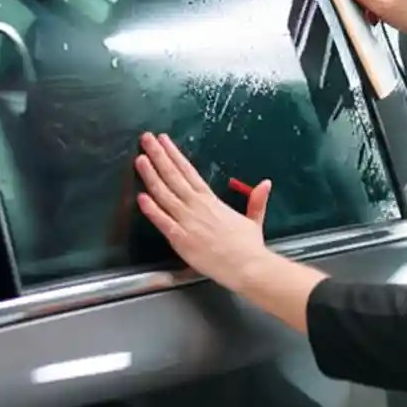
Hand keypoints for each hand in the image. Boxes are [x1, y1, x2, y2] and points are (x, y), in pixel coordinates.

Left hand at [134, 132, 273, 289]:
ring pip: (165, 194)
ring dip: (151, 176)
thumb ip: (256, 201)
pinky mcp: (181, 239)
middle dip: (158, 156)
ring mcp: (188, 222)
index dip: (174, 154)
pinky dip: (151, 209)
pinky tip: (141, 197)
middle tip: (146, 139)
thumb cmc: (249, 247)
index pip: (188, 171)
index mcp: (211, 200)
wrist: (248, 267)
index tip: (163, 140)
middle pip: (173, 176)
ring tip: (140, 159)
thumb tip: (266, 183)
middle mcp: (197, 206)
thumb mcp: (253, 219)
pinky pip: (163, 221)